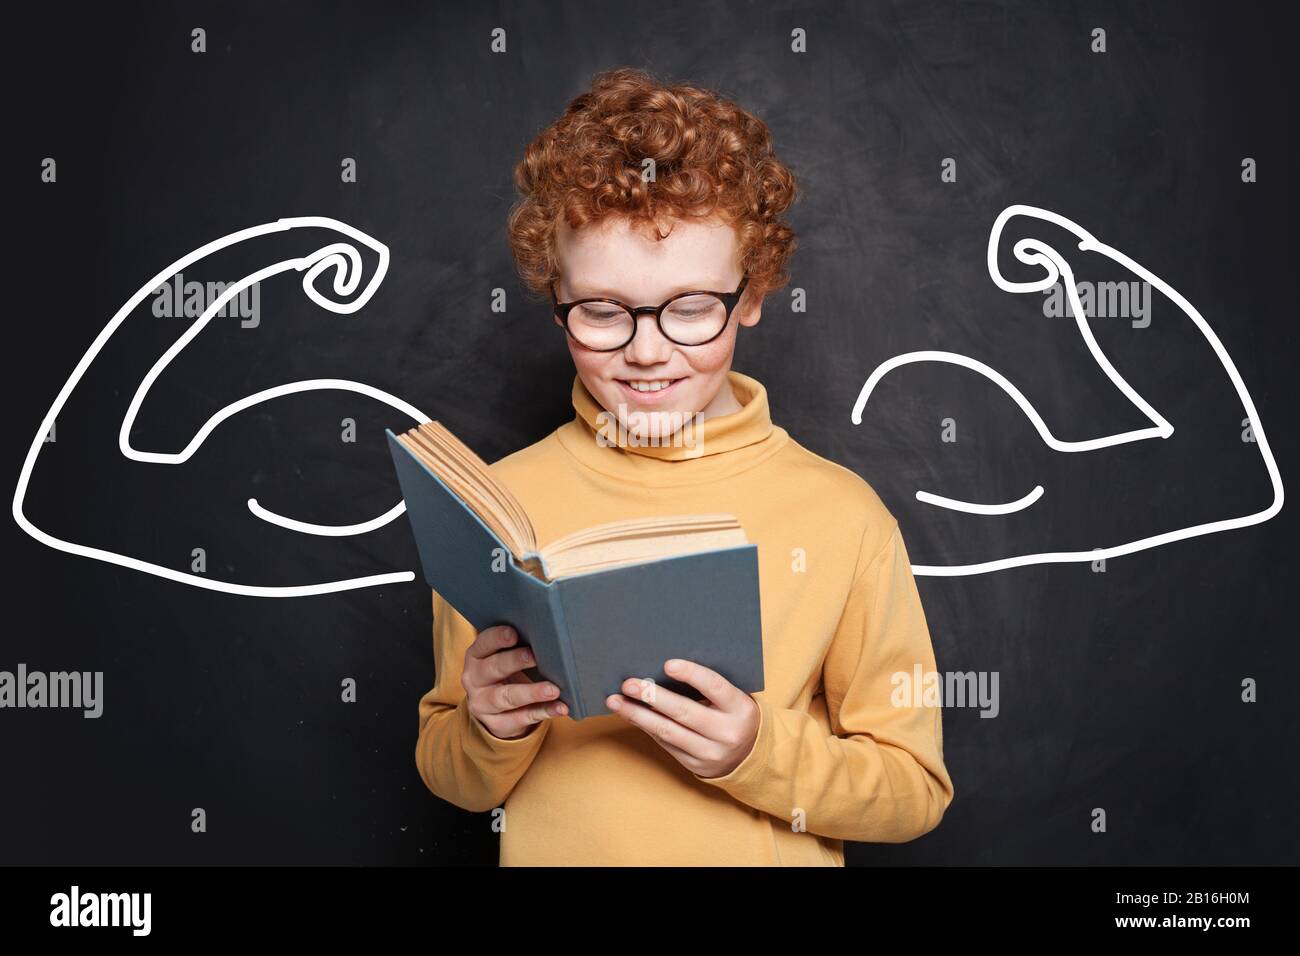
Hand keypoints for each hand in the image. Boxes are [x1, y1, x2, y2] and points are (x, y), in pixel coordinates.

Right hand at [462, 625, 566, 739]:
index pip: (483, 644)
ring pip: (507, 697)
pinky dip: (544, 711)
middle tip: (534, 656)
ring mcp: (483, 704)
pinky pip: (523, 718)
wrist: (495, 709)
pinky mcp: (498, 724)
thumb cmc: (506, 672)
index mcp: (475, 656)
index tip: (514, 634)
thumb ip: (518, 645)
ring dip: (531, 693)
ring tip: (553, 689)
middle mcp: (474, 680)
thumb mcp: (504, 657)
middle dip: (514, 661)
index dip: (497, 638)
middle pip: (494, 669)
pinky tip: (560, 707)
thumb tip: (548, 634)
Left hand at [606, 659, 759, 778]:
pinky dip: (646, 727)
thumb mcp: (735, 698)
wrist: (750, 755)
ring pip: (667, 731)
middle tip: (629, 684)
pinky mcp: (694, 765)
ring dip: (638, 715)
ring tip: (617, 701)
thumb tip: (666, 667)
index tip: (668, 664)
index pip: (715, 687)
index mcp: (741, 709)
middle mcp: (727, 733)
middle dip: (652, 696)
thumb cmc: (735, 715)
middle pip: (684, 712)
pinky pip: (665, 743)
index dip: (692, 674)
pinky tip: (631, 715)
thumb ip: (710, 685)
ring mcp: (710, 752)